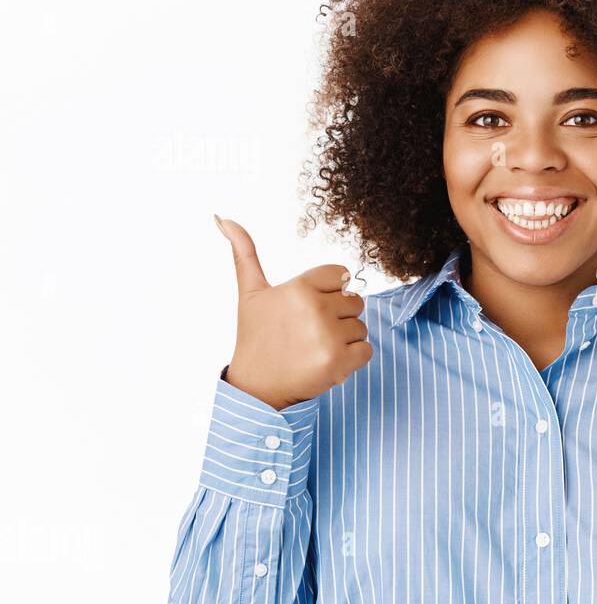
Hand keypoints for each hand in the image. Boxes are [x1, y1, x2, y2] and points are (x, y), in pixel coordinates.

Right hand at [214, 214, 371, 409]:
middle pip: (355, 302)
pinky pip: (366, 351)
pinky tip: (326, 361)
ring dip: (344, 339)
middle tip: (310, 332)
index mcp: (298, 288)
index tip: (309, 309)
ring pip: (361, 327)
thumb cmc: (256, 336)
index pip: (342, 276)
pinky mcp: (338, 362)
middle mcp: (314, 309)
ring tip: (315, 347)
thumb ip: (244, 253)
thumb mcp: (250, 293)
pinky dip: (352, 359)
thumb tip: (224, 217)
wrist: (256, 386)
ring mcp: (327, 337)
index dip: (329, 292)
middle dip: (338, 317)